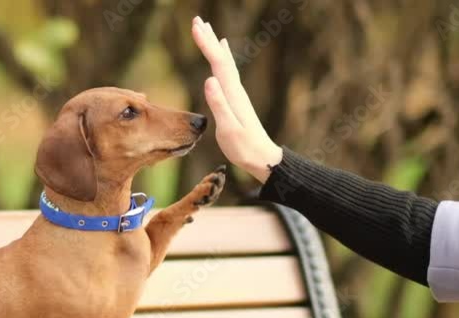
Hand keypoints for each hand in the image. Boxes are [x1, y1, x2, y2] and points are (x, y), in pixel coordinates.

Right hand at [191, 16, 282, 183]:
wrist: (263, 157)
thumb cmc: (244, 147)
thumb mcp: (229, 129)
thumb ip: (219, 104)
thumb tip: (209, 79)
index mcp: (232, 94)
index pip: (217, 63)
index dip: (206, 44)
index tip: (195, 27)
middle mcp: (235, 90)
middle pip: (221, 58)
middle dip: (209, 39)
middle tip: (197, 20)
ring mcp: (237, 94)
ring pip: (224, 63)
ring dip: (215, 46)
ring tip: (208, 32)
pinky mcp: (236, 100)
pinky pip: (227, 72)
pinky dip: (223, 59)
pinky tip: (222, 56)